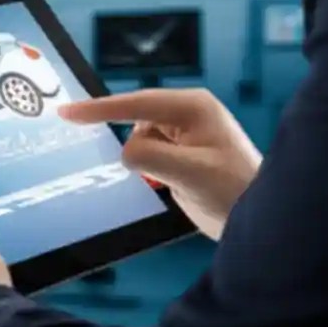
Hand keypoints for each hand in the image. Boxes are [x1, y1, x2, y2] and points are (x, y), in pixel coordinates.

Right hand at [58, 88, 260, 239]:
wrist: (260, 222)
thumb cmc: (236, 194)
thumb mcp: (189, 174)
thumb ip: (149, 156)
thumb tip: (124, 151)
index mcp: (193, 108)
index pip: (135, 104)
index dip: (98, 109)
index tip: (67, 112)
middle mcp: (187, 114)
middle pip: (134, 121)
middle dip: (134, 146)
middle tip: (147, 167)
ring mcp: (182, 133)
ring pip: (136, 140)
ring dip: (143, 162)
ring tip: (174, 181)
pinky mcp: (178, 153)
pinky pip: (145, 153)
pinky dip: (145, 168)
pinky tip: (166, 182)